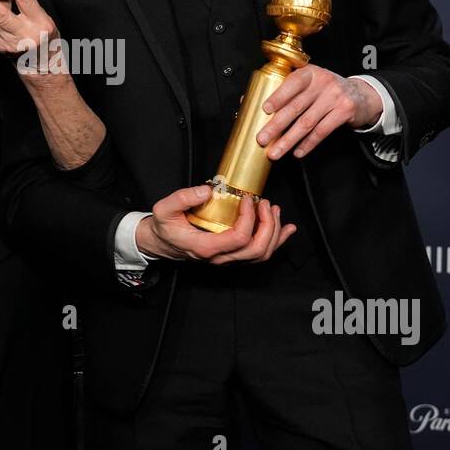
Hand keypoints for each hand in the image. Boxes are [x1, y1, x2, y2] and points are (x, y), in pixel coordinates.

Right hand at [135, 184, 294, 264]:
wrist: (162, 243)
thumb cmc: (165, 227)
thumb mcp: (164, 209)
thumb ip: (182, 198)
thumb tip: (207, 190)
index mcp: (206, 247)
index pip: (239, 239)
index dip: (249, 218)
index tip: (247, 199)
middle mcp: (220, 258)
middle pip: (256, 249)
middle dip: (268, 225)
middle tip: (265, 203)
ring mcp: (228, 259)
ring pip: (261, 254)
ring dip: (274, 232)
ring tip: (274, 210)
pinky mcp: (233, 255)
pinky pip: (260, 253)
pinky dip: (278, 241)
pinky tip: (287, 229)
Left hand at [256, 65, 381, 159]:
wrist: (361, 95)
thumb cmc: (326, 90)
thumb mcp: (309, 83)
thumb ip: (283, 90)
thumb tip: (247, 101)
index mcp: (310, 73)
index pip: (292, 83)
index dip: (278, 96)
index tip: (264, 109)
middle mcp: (323, 82)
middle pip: (296, 107)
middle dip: (276, 125)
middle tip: (262, 138)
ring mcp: (335, 97)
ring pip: (307, 122)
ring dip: (289, 139)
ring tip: (276, 151)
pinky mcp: (344, 111)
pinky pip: (322, 131)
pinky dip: (308, 144)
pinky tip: (298, 152)